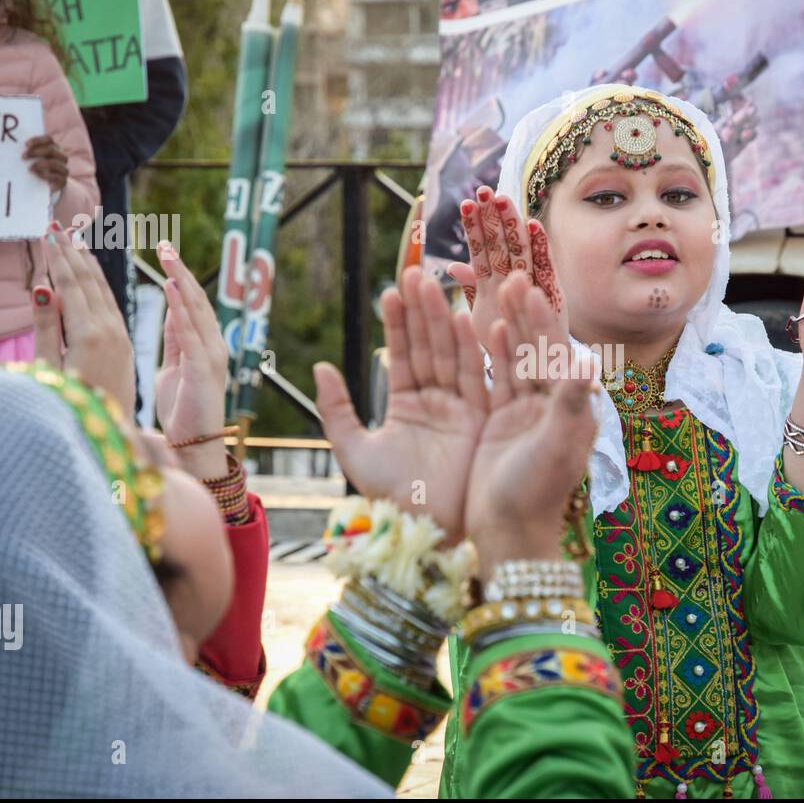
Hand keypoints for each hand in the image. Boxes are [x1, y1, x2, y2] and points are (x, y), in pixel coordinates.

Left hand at [23, 135, 68, 192]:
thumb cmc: (35, 168)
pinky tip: (37, 175)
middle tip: (23, 157)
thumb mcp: (32, 158)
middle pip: (51, 150)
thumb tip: (11, 145)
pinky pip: (57, 177)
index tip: (25, 144)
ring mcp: (63, 169)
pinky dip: (46, 175)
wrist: (45, 186)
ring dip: (40, 165)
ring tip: (29, 169)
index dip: (38, 141)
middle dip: (36, 152)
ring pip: (55, 163)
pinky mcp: (63, 181)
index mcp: (54, 148)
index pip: (49, 140)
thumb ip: (28, 151)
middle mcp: (61, 157)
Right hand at [33, 222, 135, 414]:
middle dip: (73, 254)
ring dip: (89, 267)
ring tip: (76, 244)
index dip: (58, 258)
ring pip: (104, 293)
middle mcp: (110, 332)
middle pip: (90, 283)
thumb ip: (48, 326)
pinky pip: (112, 308)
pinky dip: (100, 288)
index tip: (47, 233)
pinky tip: (93, 280)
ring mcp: (121, 339)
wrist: (109, 436)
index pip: (71, 285)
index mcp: (89, 334)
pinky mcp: (126, 347)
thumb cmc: (71, 405)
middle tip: (59, 228)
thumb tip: (43, 288)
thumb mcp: (51, 367)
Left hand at [154, 242, 231, 479]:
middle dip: (181, 269)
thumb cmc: (183, 411)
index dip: (179, 276)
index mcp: (203, 345)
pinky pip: (191, 331)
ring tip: (168, 255)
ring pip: (197, 309)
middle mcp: (212, 345)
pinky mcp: (203, 368)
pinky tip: (172, 287)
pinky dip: (182, 308)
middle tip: (164, 243)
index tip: (164, 253)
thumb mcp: (175, 367)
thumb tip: (172, 314)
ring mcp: (211, 355)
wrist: (195, 446)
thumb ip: (176, 341)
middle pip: (197, 299)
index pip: (191, 303)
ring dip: (182, 279)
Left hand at [316, 266, 487, 543]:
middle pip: (429, 346)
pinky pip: (476, 378)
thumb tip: (321, 365)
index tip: (389, 290)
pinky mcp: (482, 420)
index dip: (396, 323)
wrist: (421, 529)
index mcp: (408, 405)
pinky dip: (471, 349)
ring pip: (451, 355)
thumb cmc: (387, 496)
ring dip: (442, 321)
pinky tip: (462, 320)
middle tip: (415, 273)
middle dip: (421, 311)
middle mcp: (437, 402)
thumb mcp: (352, 449)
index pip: (401, 354)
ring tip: (432, 287)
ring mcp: (461, 408)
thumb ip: (336, 408)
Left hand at [446, 185, 565, 353]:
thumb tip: (452, 265)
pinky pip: (546, 276)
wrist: (539, 384)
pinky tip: (534, 227)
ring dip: (514, 225)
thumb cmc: (510, 352)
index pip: (483, 253)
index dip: (474, 230)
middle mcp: (516, 286)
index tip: (465, 203)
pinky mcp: (554, 305)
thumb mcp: (482, 322)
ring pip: (523, 254)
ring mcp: (536, 292)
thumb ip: (471, 291)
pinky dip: (542, 251)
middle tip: (484, 190)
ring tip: (504, 199)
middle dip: (495, 218)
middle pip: (504, 247)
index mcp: (496, 289)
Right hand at [465, 273, 597, 579]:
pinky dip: (490, 354)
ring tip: (492, 290)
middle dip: (523, 313)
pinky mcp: (500, 424)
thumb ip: (572, 404)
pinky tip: (481, 327)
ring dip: (505, 325)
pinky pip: (495, 380)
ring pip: (514, 360)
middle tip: (509, 275)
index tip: (527, 286)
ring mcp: (525, 414)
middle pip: (535, 349)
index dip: (542, 320)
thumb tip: (587, 363)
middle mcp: (551, 407)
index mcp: (570, 409)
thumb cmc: (536, 494)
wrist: (508, 534)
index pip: (555, 354)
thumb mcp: (557, 447)